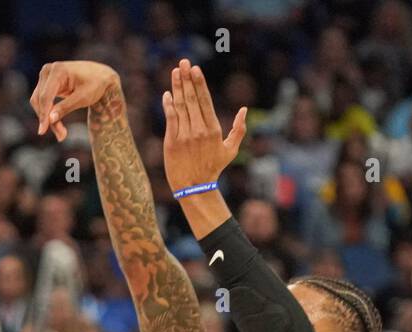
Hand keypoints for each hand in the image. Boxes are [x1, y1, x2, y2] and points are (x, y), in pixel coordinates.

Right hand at [30, 61, 120, 141]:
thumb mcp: (83, 98)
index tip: (42, 131)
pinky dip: (48, 114)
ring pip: (38, 102)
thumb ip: (65, 107)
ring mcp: (46, 76)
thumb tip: (50, 119)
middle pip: (40, 100)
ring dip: (47, 118)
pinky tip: (58, 126)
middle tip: (61, 136)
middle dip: (47, 119)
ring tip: (62, 133)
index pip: (45, 96)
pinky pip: (43, 101)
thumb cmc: (95, 84)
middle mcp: (48, 70)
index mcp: (58, 70)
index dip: (43, 115)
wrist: (100, 76)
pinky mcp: (47, 83)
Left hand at [161, 59, 246, 193]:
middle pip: (191, 99)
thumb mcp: (230, 150)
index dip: (199, 83)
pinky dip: (168, 105)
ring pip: (180, 106)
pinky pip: (170, 119)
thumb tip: (244, 110)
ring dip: (177, 87)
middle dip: (187, 79)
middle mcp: (199, 130)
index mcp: (213, 129)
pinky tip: (167, 93)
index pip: (205, 101)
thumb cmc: (213, 168)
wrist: (195, 188)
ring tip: (175, 72)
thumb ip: (239, 129)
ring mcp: (185, 135)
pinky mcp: (172, 142)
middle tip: (183, 63)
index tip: (195, 69)